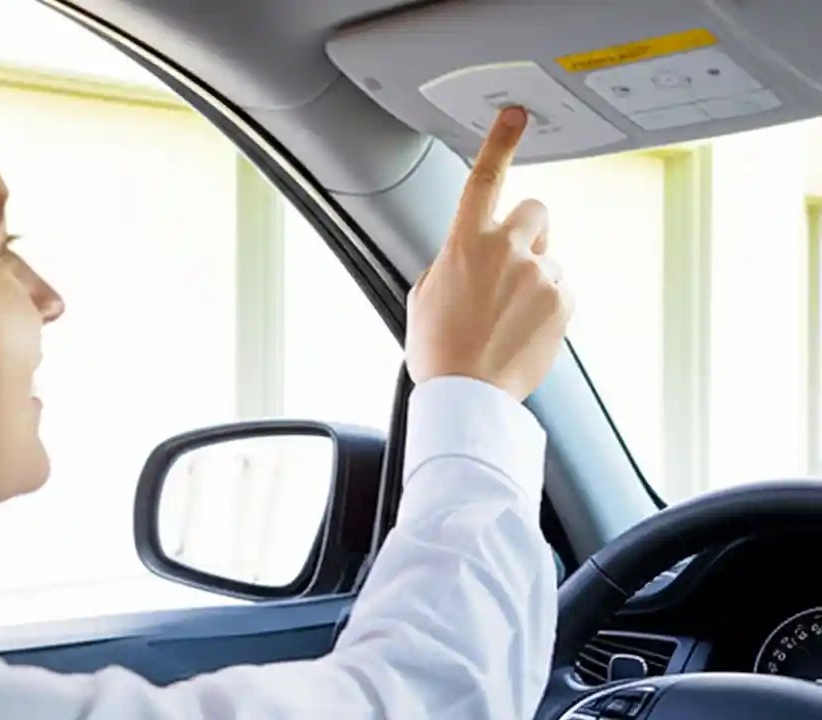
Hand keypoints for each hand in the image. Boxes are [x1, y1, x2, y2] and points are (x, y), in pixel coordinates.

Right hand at [405, 106, 573, 401]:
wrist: (466, 394)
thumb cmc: (439, 350)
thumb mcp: (425, 295)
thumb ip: (450, 261)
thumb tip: (470, 254)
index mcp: (464, 242)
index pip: (484, 177)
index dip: (500, 141)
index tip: (515, 116)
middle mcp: (505, 249)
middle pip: (535, 211)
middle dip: (527, 229)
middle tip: (512, 262)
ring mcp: (538, 274)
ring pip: (548, 258)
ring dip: (534, 278)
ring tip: (508, 317)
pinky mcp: (562, 301)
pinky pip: (561, 291)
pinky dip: (546, 307)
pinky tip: (523, 331)